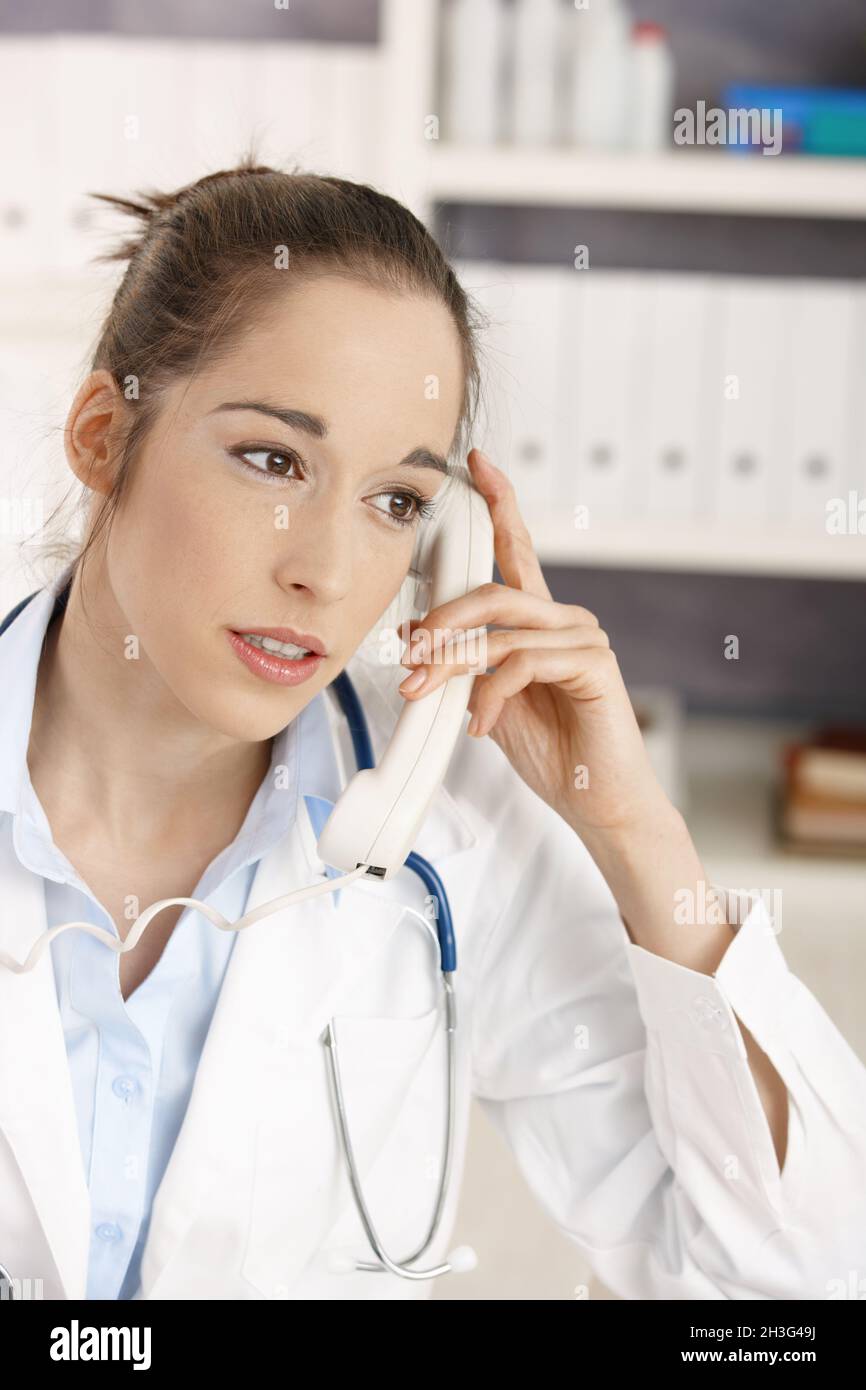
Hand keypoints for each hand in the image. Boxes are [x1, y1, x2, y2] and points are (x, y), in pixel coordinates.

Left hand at [398, 449, 673, 838]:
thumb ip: (462, 665)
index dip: (500, 502)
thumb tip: (414, 638)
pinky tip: (482, 724)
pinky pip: (522, 661)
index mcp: (540, 622)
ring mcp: (583, 638)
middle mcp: (565, 619)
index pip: (517, 549)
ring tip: (425, 693)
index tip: (478, 464)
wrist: (599, 802)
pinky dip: (490, 694)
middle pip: (491, 590)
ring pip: (499, 628)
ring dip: (450, 663)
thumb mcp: (488, 701)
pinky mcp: (593, 664)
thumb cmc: (553, 752)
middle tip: (407, 656)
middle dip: (438, 621)